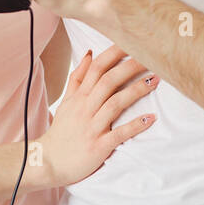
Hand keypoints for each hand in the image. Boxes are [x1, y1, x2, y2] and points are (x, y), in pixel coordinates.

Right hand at [33, 44, 156, 186]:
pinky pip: (118, 134)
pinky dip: (135, 126)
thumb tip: (89, 53)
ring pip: (114, 104)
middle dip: (129, 67)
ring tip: (155, 81)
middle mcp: (85, 108)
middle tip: (151, 57)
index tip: (131, 42)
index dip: (113, 54)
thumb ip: (78, 78)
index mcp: (79, 97)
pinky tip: (150, 118)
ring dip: (136, 91)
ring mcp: (92, 127)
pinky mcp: (98, 146)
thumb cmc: (61, 131)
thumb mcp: (67, 101)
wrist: (48, 162)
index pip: (96, 68)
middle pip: (108, 81)